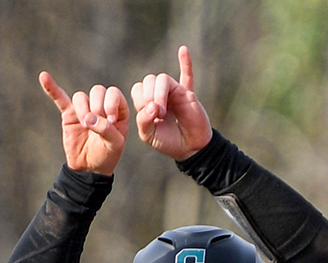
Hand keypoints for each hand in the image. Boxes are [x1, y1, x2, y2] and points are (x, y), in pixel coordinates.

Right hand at [38, 71, 127, 175]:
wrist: (89, 168)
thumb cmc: (107, 156)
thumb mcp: (114, 145)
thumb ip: (106, 129)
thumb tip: (88, 117)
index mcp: (118, 110)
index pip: (114, 94)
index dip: (111, 104)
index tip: (110, 121)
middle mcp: (101, 106)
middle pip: (98, 91)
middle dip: (96, 106)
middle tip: (95, 125)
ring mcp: (84, 108)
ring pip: (81, 96)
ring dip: (83, 109)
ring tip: (85, 125)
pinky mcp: (69, 114)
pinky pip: (59, 98)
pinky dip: (51, 88)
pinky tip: (44, 77)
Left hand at [131, 45, 211, 160]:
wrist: (190, 148)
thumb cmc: (168, 142)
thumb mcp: (149, 135)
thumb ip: (143, 120)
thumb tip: (151, 105)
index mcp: (147, 103)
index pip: (138, 89)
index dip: (139, 99)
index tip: (145, 116)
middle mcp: (159, 94)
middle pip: (148, 80)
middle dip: (148, 96)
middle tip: (156, 114)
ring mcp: (174, 92)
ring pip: (162, 79)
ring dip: (159, 94)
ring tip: (162, 112)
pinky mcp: (188, 94)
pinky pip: (187, 75)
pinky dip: (186, 63)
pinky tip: (183, 50)